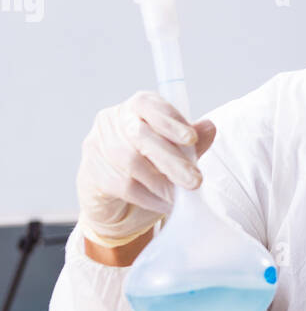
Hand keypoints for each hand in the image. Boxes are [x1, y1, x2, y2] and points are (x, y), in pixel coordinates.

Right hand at [77, 91, 215, 247]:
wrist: (115, 199)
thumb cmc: (149, 167)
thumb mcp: (173, 153)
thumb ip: (190, 142)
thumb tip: (209, 127)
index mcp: (137, 106)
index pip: (151, 106)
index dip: (172, 122)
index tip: (192, 139)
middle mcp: (114, 119)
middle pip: (142, 136)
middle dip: (172, 160)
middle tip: (195, 180)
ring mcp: (98, 143)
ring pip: (131, 162)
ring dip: (160, 182)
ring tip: (179, 196)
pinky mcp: (91, 170)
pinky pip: (122, 185)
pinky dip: (147, 197)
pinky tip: (163, 204)